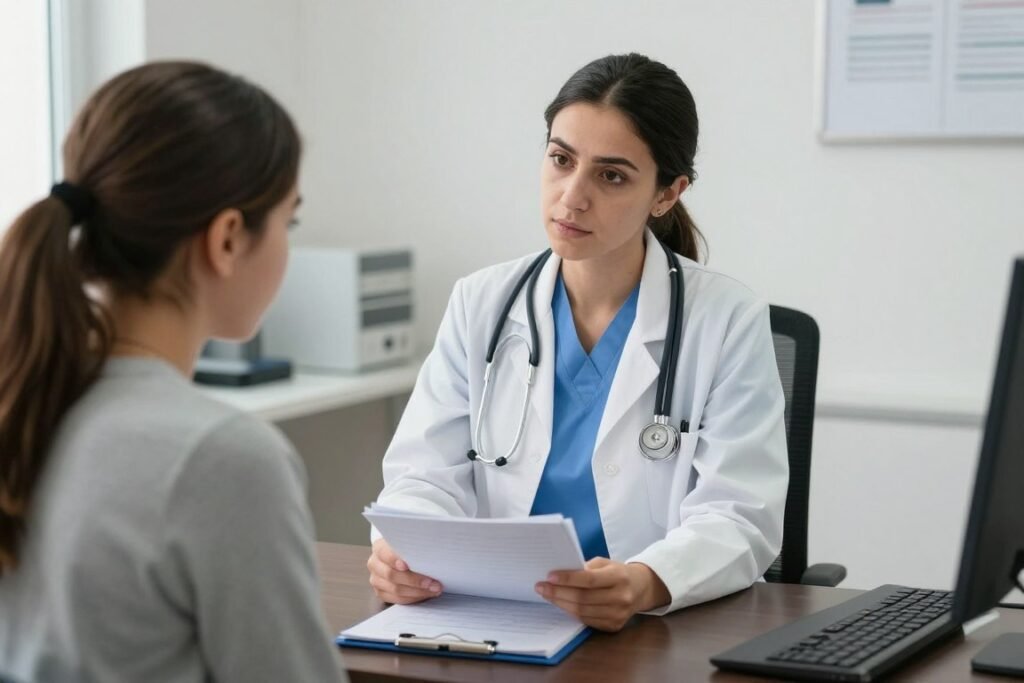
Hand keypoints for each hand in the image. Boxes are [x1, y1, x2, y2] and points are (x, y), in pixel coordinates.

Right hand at [367, 539, 442, 604]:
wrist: (399, 555)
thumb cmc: (408, 548)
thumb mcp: (410, 542)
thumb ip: (415, 546)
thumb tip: (432, 552)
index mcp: (379, 547)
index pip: (384, 553)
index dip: (394, 560)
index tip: (407, 565)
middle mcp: (375, 563)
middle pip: (391, 575)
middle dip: (415, 580)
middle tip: (433, 582)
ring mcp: (376, 579)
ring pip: (395, 590)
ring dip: (418, 591)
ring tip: (434, 589)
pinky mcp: (381, 592)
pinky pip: (397, 599)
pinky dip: (413, 598)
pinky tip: (425, 594)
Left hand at [535, 558, 669, 631]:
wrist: (640, 589)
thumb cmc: (617, 572)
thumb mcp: (605, 563)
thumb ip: (585, 568)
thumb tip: (559, 575)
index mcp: (619, 576)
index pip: (589, 580)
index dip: (568, 579)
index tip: (549, 576)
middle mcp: (621, 597)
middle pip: (583, 598)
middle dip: (558, 592)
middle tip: (541, 586)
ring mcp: (618, 614)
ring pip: (582, 612)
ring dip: (561, 603)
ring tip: (547, 594)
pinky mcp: (614, 626)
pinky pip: (586, 620)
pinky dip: (571, 612)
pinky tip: (561, 603)